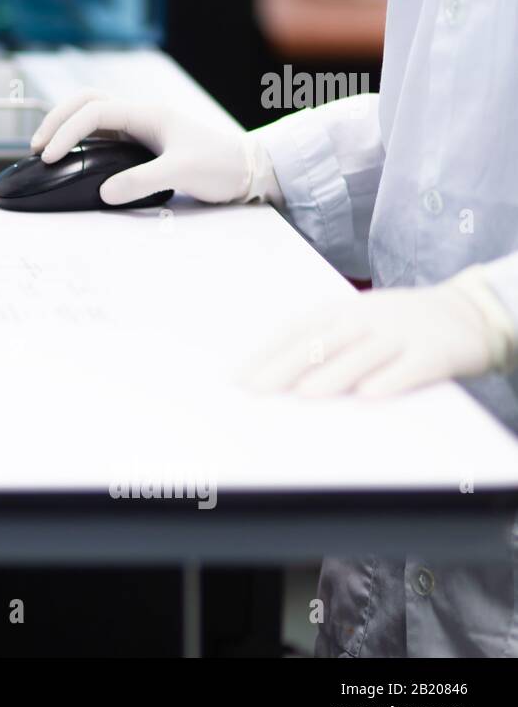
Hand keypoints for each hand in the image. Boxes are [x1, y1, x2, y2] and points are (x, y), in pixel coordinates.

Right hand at [30, 89, 270, 205]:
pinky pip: (102, 133)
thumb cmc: (221, 164)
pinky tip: (72, 157)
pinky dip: (80, 140)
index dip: (66, 132)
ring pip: (91, 115)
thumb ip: (142, 181)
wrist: (248, 168)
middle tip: (36, 148)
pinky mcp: (141, 143)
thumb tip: (104, 192)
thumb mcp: (182, 173)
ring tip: (46, 151)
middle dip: (56, 120)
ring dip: (66, 127)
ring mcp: (140, 127)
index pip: (93, 112)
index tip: (49, 157)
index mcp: (147, 114)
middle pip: (85, 102)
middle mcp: (140, 115)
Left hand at [241, 275, 514, 397]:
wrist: (468, 312)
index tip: (238, 379)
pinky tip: (370, 396)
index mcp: (343, 311)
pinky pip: (412, 367)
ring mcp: (403, 333)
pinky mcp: (437, 351)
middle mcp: (369, 318)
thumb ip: (322, 343)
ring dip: (334, 373)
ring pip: (364, 353)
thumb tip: (273, 375)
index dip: (267, 352)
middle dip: (287, 365)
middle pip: (323, 341)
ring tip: (305, 394)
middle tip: (257, 390)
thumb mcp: (357, 322)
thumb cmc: (397, 326)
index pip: (298, 330)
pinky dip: (391, 380)